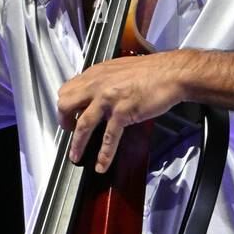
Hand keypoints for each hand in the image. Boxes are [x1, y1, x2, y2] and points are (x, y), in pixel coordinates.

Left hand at [57, 51, 188, 173]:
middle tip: (68, 131)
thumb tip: (96, 93)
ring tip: (75, 156)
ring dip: (77, 144)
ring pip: (83, 125)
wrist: (170, 73)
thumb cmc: (151, 71)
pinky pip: (108, 138)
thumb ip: (104, 81)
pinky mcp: (122, 113)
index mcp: (96, 74)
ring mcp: (108, 99)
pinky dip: (104, 155)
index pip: (68, 88)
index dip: (66, 104)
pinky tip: (102, 165)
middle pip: (66, 105)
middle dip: (63, 122)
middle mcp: (97, 85)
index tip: (68, 114)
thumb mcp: (119, 69)